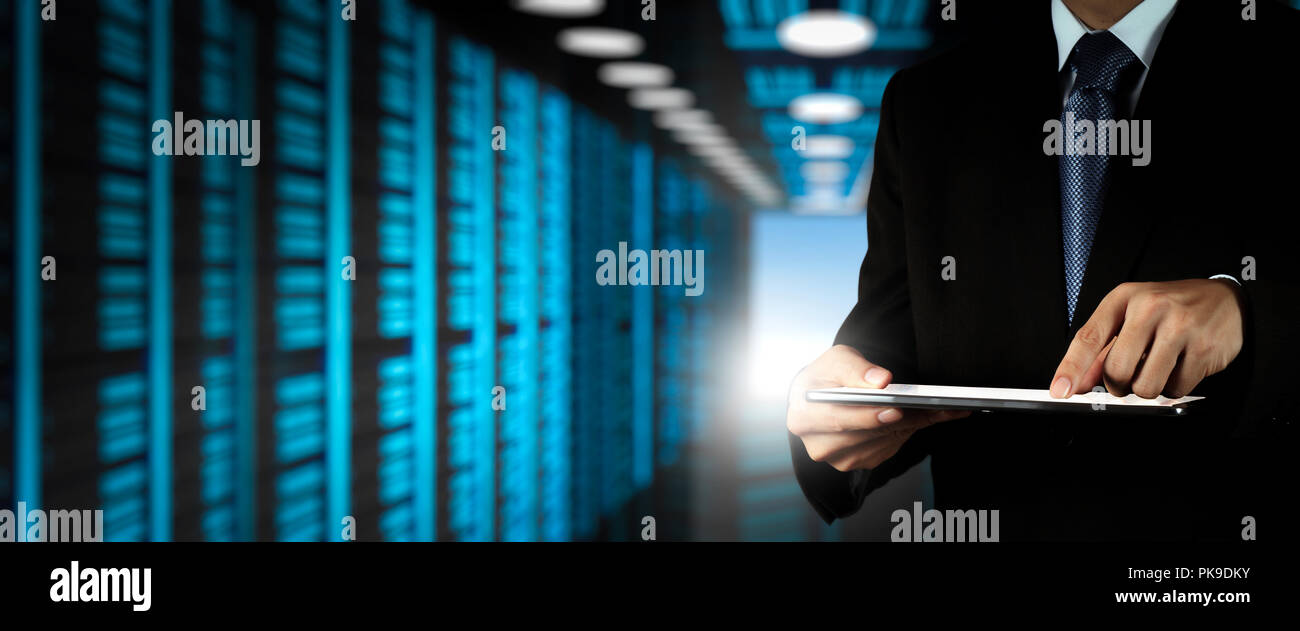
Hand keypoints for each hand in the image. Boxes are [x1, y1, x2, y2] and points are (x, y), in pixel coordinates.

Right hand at [787, 345, 969, 471]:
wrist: (822, 396)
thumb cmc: (827, 376)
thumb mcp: (837, 360)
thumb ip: (856, 368)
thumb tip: (881, 381)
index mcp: (803, 418)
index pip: (836, 420)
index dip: (866, 417)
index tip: (894, 410)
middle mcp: (818, 445)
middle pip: (865, 435)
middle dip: (901, 420)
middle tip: (934, 408)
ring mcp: (839, 458)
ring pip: (882, 443)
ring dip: (913, 425)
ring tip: (942, 408)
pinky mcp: (858, 463)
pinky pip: (890, 448)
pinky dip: (911, 431)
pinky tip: (929, 415)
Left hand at [1050, 279, 1244, 399]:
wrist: (1226, 300)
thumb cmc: (1170, 309)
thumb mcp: (1131, 318)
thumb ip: (1102, 351)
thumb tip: (1076, 383)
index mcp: (1124, 298)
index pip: (1088, 338)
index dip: (1070, 368)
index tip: (1059, 391)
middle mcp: (1150, 308)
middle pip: (1117, 371)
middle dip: (1118, 385)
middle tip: (1128, 377)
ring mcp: (1180, 327)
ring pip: (1146, 386)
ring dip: (1147, 388)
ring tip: (1157, 368)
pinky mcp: (1204, 348)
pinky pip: (1176, 389)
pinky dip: (1174, 387)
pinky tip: (1180, 366)